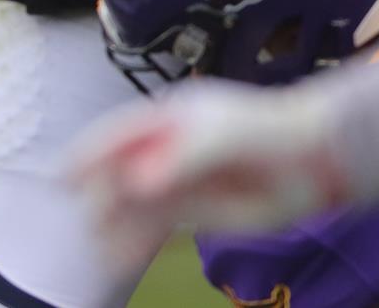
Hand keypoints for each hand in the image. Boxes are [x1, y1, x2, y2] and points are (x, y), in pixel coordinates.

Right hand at [70, 78, 345, 266]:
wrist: (315, 158)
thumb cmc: (266, 132)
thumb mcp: (219, 135)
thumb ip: (178, 158)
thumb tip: (138, 185)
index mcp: (166, 119)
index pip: (117, 135)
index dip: (89, 153)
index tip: (63, 176)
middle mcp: (166, 149)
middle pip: (121, 173)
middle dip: (102, 197)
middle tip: (88, 222)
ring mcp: (181, 180)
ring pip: (136, 205)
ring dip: (116, 226)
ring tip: (100, 250)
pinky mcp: (198, 210)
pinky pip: (159, 227)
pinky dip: (138, 242)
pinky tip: (122, 258)